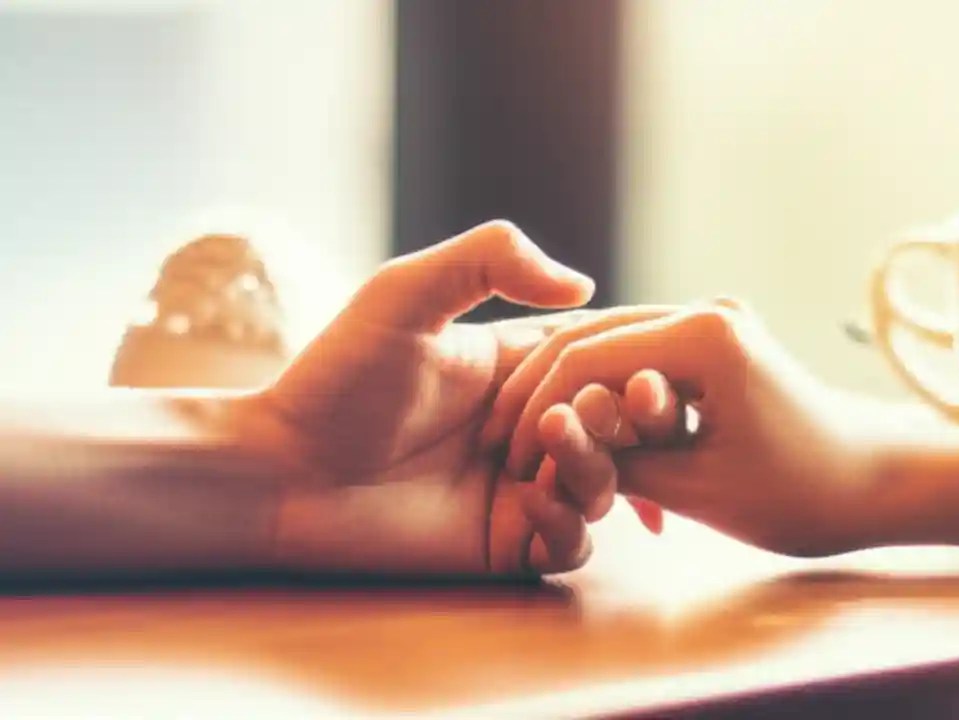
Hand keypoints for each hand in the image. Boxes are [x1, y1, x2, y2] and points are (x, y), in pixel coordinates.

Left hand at [246, 221, 606, 574]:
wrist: (279, 473)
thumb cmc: (334, 379)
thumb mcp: (405, 293)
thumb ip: (487, 260)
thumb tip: (585, 283)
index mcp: (514, 367)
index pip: (598, 356)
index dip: (628, 357)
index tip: (639, 359)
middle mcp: (526, 427)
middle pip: (614, 424)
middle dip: (622, 417)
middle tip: (596, 410)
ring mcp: (517, 489)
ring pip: (602, 484)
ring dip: (596, 466)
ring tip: (555, 446)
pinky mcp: (503, 544)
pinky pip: (569, 543)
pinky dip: (568, 523)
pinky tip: (531, 501)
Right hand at [483, 300, 883, 556]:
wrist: (879, 483)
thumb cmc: (803, 494)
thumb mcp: (698, 489)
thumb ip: (617, 461)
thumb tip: (550, 443)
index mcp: (705, 335)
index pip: (587, 357)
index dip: (536, 407)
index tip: (508, 456)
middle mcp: (708, 311)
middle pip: (593, 340)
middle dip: (545, 394)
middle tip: (508, 447)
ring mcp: (716, 322)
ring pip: (615, 349)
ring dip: (577, 396)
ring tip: (540, 446)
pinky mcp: (721, 341)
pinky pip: (646, 362)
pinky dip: (613, 398)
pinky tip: (590, 438)